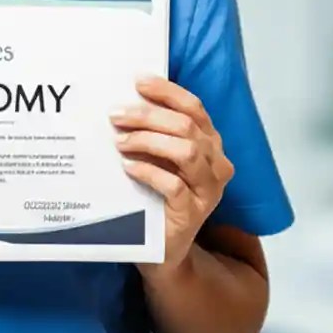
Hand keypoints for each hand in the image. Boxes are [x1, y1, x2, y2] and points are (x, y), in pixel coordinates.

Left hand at [111, 76, 233, 276]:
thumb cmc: (158, 196)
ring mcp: (208, 190)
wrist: (163, 250)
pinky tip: (128, 167)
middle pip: (186, 127)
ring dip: (148, 141)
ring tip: (120, 142)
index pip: (194, 108)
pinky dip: (148, 171)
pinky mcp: (192, 214)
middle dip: (148, 116)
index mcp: (210, 144)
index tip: (138, 82)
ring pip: (185, 151)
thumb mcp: (160, 159)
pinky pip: (173, 185)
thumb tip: (124, 103)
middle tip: (116, 116)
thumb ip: (154, 133)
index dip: (168, 92)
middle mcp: (216, 164)